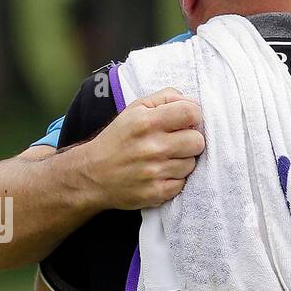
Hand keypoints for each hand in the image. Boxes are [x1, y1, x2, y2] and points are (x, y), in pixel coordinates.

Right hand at [80, 88, 204, 209]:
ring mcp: (155, 172)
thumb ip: (166, 98)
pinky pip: (183, 183)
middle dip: (191, 140)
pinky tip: (160, 174)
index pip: (191, 113)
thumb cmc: (119, 138)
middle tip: (177, 142)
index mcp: (146, 122)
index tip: (187, 121)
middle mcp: (152, 147)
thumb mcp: (135, 109)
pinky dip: (175, 179)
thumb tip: (193, 103)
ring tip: (164, 159)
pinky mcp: (157, 192)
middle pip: (197, 141)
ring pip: (192, 163)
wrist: (92, 174)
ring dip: (182, 161)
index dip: (194, 116)